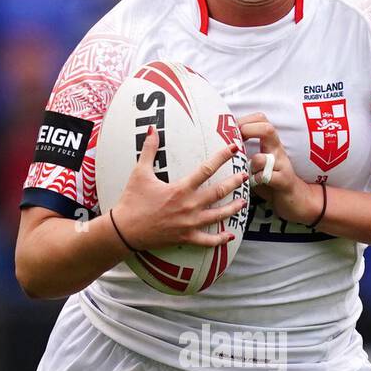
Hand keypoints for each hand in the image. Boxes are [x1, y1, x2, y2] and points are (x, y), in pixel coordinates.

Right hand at [110, 127, 248, 251]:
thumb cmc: (132, 201)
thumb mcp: (140, 173)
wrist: (124, 230)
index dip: (222, 157)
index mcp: (180, 189)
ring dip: (232, 208)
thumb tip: (151, 129)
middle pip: (218, 192)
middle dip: (233, 182)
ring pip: (218, 216)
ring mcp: (189, 224)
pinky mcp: (186, 238)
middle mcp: (189, 206)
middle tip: (245, 175)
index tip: (233, 148)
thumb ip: (149, 150)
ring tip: (243, 202)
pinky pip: (207, 241)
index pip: (206, 169)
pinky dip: (220, 239)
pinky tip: (230, 235)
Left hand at [237, 113, 322, 225]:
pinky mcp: (284, 180)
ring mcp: (281, 165)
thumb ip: (245, 149)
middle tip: (236, 143)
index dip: (244, 120)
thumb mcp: (257, 159)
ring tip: (245, 170)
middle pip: (267, 129)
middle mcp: (277, 150)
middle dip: (248, 131)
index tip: (230, 129)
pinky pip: (268, 177)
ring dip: (250, 163)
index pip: (261, 119)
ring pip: (263, 158)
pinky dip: (257, 179)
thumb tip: (218, 140)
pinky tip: (253, 182)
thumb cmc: (269, 177)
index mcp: (270, 142)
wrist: (292, 196)